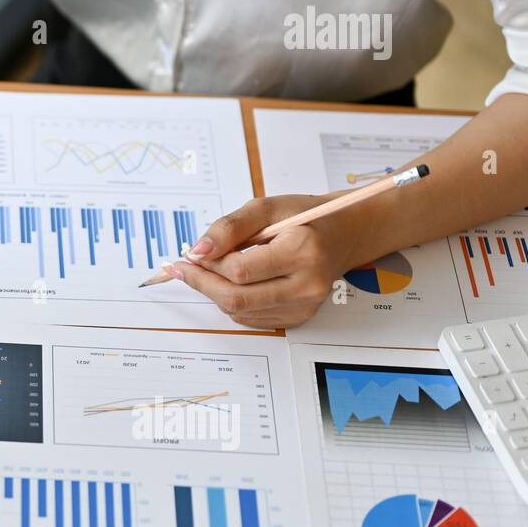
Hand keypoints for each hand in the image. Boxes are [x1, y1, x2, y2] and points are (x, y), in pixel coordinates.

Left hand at [165, 194, 352, 329]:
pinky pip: (251, 318)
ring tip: (208, 271)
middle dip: (203, 283)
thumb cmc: (304, 218)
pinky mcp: (298, 318)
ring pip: (240, 311)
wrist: (341, 236)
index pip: (240, 270)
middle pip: (237, 298)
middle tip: (186, 268)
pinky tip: (230, 282)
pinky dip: (232, 302)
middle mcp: (307, 286)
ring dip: (215, 292)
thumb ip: (229, 227)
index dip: (208, 263)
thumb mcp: (266, 208)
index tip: (191, 253)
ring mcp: (304, 306)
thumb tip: (199, 250)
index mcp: (302, 252)